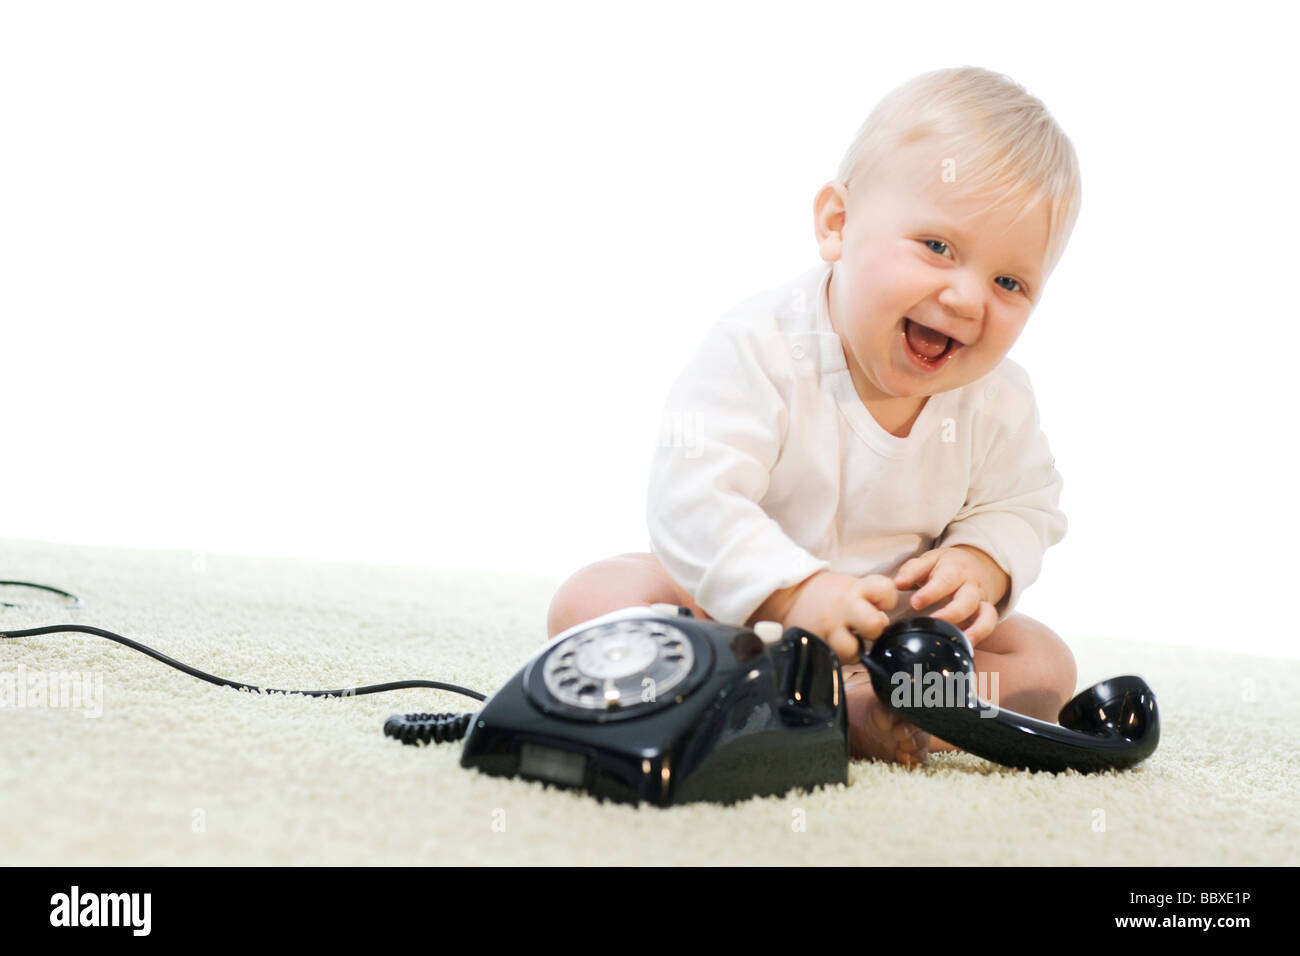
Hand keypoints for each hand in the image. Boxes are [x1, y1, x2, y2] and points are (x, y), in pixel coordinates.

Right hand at [775, 571, 898, 662]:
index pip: (886, 591)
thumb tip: (888, 619)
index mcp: (854, 589)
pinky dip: (839, 657)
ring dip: (854, 650)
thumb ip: (872, 598)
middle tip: (864, 629)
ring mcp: (829, 628)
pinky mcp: (817, 645)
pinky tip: (835, 647)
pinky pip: (836, 661)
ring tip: (846, 641)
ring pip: (854, 651)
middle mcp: (843, 607)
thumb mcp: (850, 586)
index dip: (887, 601)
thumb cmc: (828, 595)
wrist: (790, 597)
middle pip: (875, 624)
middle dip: (874, 630)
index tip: (877, 604)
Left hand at [892, 545, 1006, 647]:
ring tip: (951, 638)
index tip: (915, 603)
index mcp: (954, 569)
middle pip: (967, 599)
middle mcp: (970, 585)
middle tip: (931, 621)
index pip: (945, 580)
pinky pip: (989, 623)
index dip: (931, 593)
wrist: (977, 565)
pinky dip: (980, 634)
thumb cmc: (946, 565)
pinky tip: (966, 645)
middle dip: (950, 613)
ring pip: (983, 613)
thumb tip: (897, 583)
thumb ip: (912, 570)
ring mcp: (980, 599)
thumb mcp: (929, 560)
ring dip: (969, 628)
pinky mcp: (986, 612)